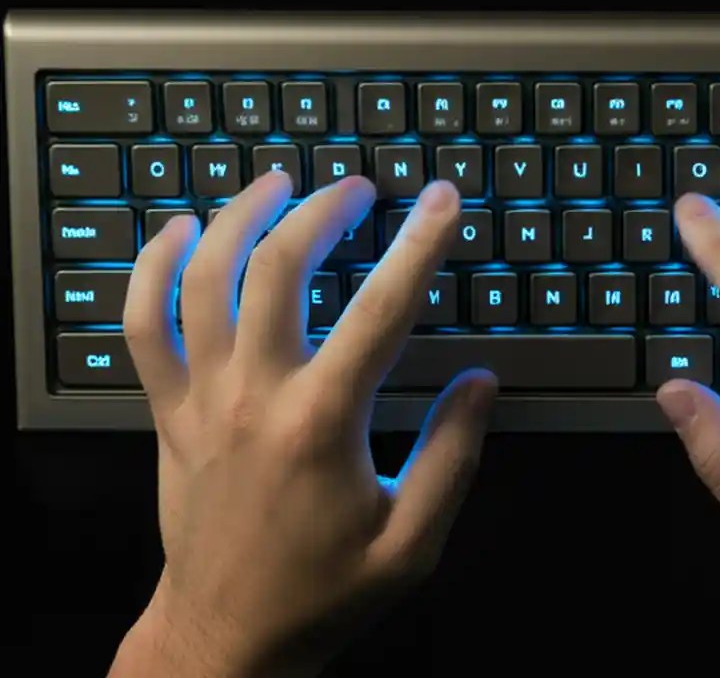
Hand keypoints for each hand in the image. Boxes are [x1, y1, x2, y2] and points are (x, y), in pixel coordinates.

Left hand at [110, 173, 494, 676]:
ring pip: (205, 278)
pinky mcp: (168, 412)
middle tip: (360, 187)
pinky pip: (142, 324)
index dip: (419, 244)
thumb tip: (479, 382)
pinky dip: (151, 269)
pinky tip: (178, 233)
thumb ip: (452, 456)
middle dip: (326, 211)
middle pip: (280, 268)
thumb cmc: (325, 593)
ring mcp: (202, 399)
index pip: (382, 310)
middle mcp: (256, 397)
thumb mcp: (414, 541)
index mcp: (323, 424)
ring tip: (278, 184)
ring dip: (240, 217)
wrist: (229, 638)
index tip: (441, 199)